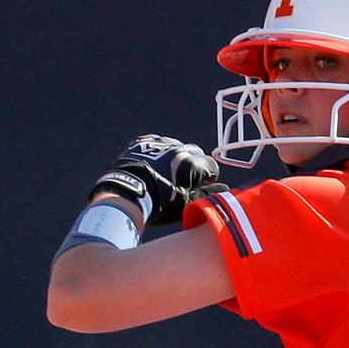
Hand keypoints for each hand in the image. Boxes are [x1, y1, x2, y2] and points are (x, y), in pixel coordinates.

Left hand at [92, 135, 220, 225]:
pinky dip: (158, 153)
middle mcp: (176, 148)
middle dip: (193, 164)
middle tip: (186, 180)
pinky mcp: (141, 142)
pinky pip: (156, 144)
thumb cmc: (158, 204)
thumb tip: (223, 190)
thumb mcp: (185, 204)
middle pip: (194, 152)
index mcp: (190, 163)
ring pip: (175, 146)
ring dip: (176, 157)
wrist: (125, 196)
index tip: (205, 183)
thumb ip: (206, 195)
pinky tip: (154, 165)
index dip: (209, 176)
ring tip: (167, 173)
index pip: (210, 165)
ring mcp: (158, 143)